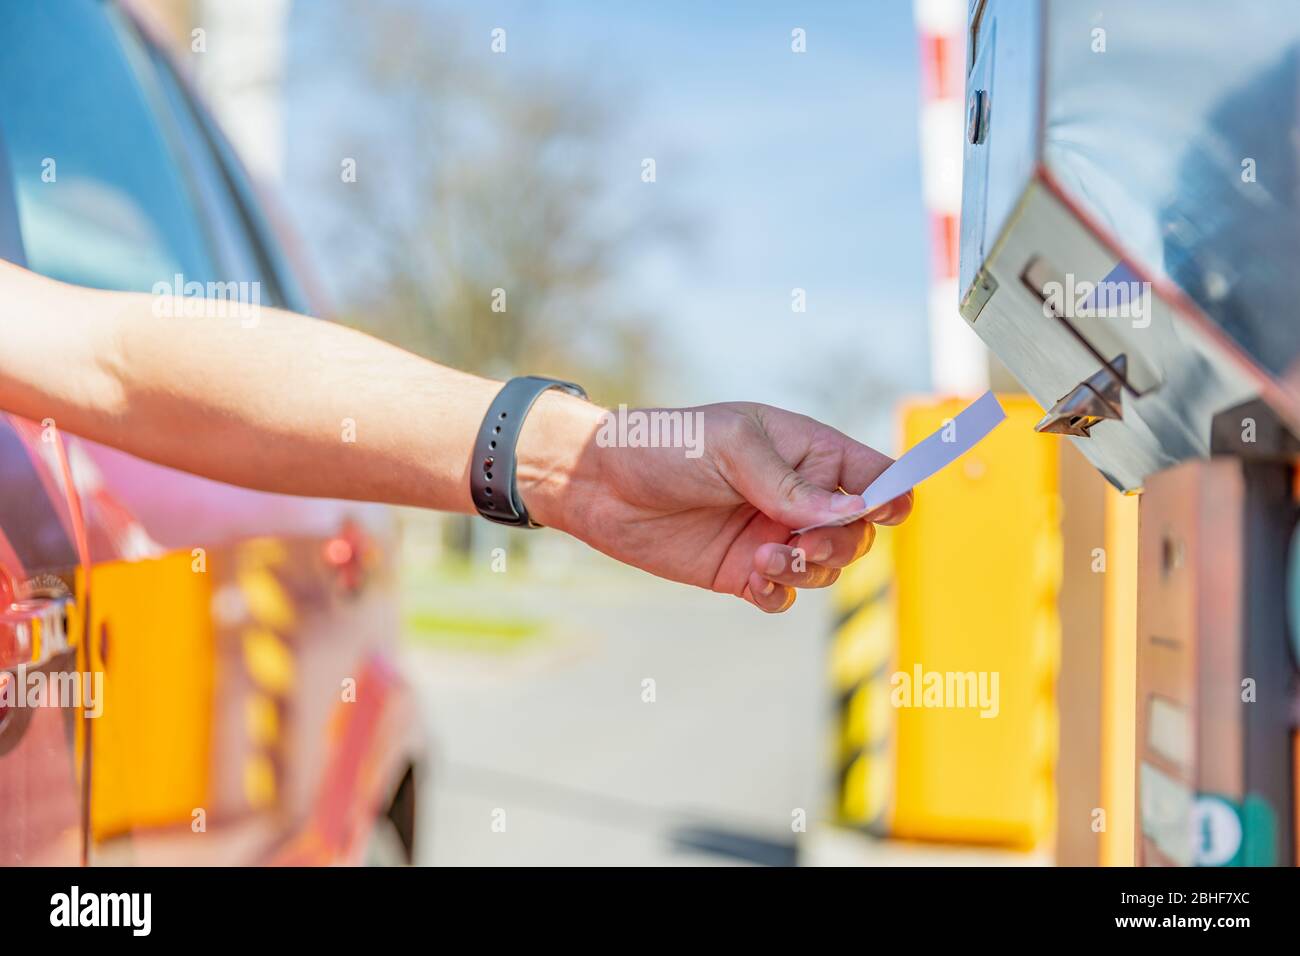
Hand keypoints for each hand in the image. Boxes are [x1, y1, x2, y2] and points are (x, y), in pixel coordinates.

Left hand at [521, 396, 911, 611]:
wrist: (600, 483)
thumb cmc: (666, 445)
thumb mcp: (732, 447)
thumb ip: (791, 484)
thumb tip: (854, 511)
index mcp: (807, 451)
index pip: (875, 475)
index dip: (890, 495)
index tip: (879, 511)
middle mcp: (798, 496)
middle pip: (859, 531)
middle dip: (842, 542)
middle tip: (802, 543)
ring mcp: (772, 534)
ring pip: (827, 567)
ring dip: (809, 569)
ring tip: (765, 557)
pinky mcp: (743, 570)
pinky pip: (785, 594)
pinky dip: (779, 592)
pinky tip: (754, 579)